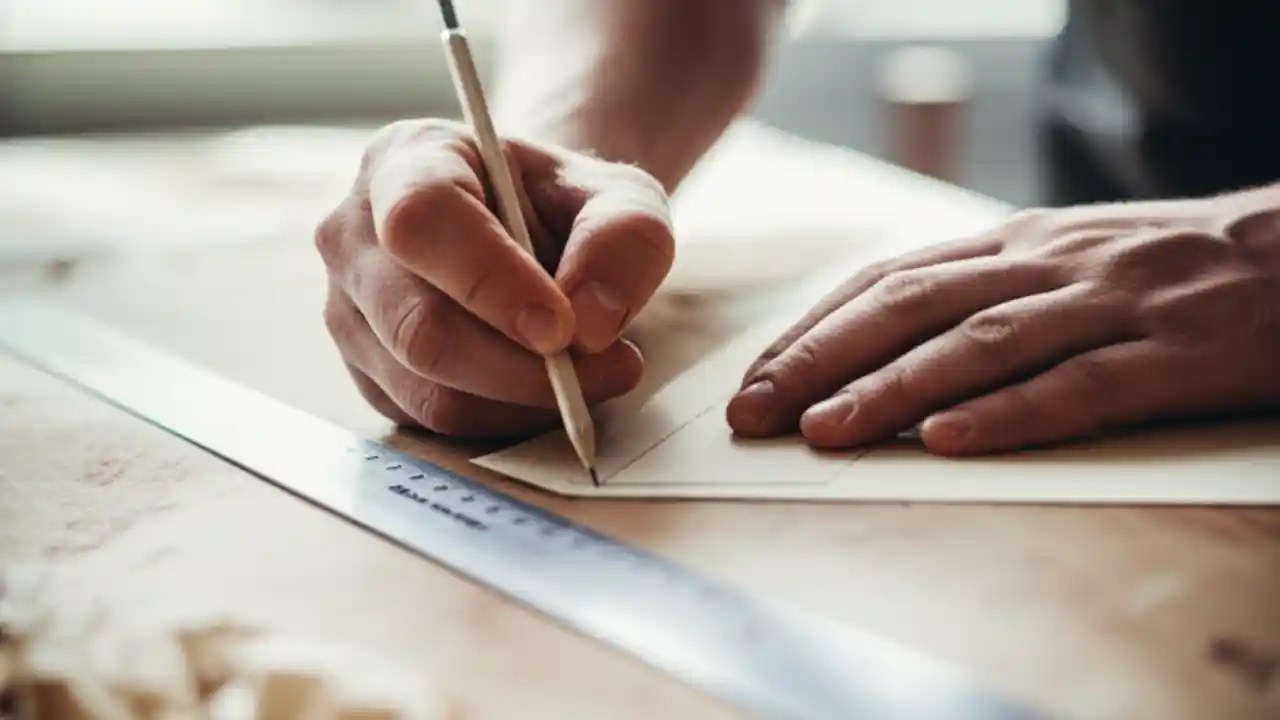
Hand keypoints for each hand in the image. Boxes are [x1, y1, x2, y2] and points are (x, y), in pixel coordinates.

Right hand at [316, 119, 672, 435]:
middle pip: (418, 327)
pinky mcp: (369, 375)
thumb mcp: (621, 197)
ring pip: (429, 390)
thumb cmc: (566, 205)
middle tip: (611, 363)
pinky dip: (506, 418)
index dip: (490, 282)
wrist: (533, 230)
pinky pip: (434, 422)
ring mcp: (349, 311)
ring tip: (594, 373)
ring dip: (526, 400)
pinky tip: (548, 387)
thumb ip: (624, 240)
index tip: (563, 326)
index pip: (422, 223)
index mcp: (406, 161)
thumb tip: (592, 324)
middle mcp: (355, 235)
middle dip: (523, 366)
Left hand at [727, 191, 1279, 454]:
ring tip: (824, 432)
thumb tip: (887, 336)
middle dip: (822, 359)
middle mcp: (1049, 263)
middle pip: (912, 305)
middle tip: (756, 413)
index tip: (756, 378)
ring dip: (891, 389)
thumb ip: (988, 287)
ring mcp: (1112, 304)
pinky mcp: (1175, 353)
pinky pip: (1079, 386)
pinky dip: (1005, 415)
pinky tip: (946, 441)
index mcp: (1019, 242)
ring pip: (980, 343)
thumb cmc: (1174, 265)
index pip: (889, 278)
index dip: (816, 328)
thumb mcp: (1069, 256)